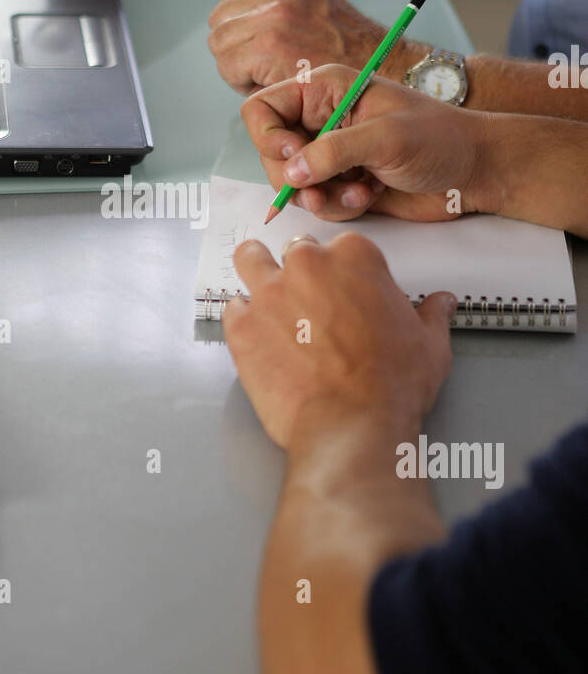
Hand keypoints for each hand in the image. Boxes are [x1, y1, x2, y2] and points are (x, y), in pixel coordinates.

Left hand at [208, 0, 430, 92]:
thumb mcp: (315, 6)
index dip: (239, 27)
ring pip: (220, 44)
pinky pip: (228, 66)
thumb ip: (277, 5)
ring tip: (268, 74)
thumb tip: (235, 23)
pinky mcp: (270, 44)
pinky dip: (241, 81)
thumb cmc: (350, 50)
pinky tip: (270, 82)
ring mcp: (275, 13)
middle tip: (262, 65)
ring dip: (237, 65)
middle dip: (234, 46)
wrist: (382, 69)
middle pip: (220, 19)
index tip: (260, 46)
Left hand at [223, 234, 454, 450]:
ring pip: (251, 260)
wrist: (352, 426)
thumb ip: (430, 315)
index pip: (343, 248)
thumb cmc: (392, 385)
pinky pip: (232, 309)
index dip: (345, 272)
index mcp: (354, 258)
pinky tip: (258, 338)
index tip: (348, 294)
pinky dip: (242, 320)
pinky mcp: (242, 326)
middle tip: (311, 303)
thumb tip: (441, 303)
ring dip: (257, 271)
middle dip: (302, 272)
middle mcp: (307, 265)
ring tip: (267, 297)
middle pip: (296, 251)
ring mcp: (269, 293)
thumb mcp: (429, 345)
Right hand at [241, 64, 487, 221]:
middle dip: (295, 178)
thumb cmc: (440, 138)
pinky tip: (370, 196)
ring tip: (359, 192)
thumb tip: (290, 171)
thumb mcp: (385, 138)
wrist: (474, 171)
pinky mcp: (342, 183)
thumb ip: (333, 152)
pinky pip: (317, 202)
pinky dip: (338, 207)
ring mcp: (331, 153)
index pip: (263, 108)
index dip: (268, 137)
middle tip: (320, 189)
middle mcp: (321, 120)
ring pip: (292, 184)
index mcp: (325, 90)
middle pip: (271, 153)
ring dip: (321, 196)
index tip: (292, 158)